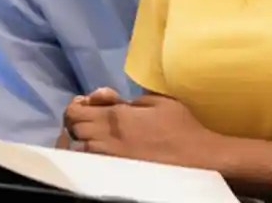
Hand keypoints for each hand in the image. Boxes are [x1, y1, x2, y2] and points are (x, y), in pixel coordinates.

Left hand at [64, 93, 217, 168]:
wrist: (198, 159)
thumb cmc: (180, 127)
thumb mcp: (156, 101)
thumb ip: (125, 99)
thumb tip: (101, 97)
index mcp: (115, 117)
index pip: (74, 112)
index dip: (76, 107)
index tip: (87, 105)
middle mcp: (106, 140)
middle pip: (73, 131)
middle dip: (77, 122)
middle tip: (92, 119)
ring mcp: (109, 160)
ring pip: (78, 149)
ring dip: (82, 140)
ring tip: (96, 136)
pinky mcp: (115, 173)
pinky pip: (89, 164)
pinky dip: (89, 156)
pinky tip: (103, 151)